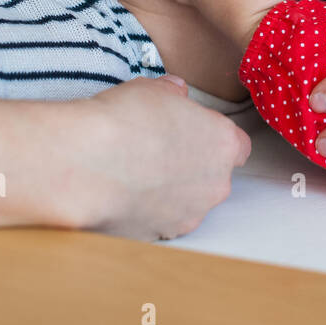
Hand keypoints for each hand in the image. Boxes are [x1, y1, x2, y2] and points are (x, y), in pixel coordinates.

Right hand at [61, 75, 251, 239]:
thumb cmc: (124, 121)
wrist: (88, 165)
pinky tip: (123, 194)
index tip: (190, 131)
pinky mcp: (161, 235)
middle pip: (213, 175)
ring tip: (135, 173)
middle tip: (156, 150)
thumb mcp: (151, 89)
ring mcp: (189, 214)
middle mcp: (215, 184)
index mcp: (223, 143)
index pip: (237, 146)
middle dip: (191, 165)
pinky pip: (161, 221)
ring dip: (169, 191)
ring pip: (188, 202)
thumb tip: (174, 92)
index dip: (212, 137)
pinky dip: (147, 211)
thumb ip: (171, 93)